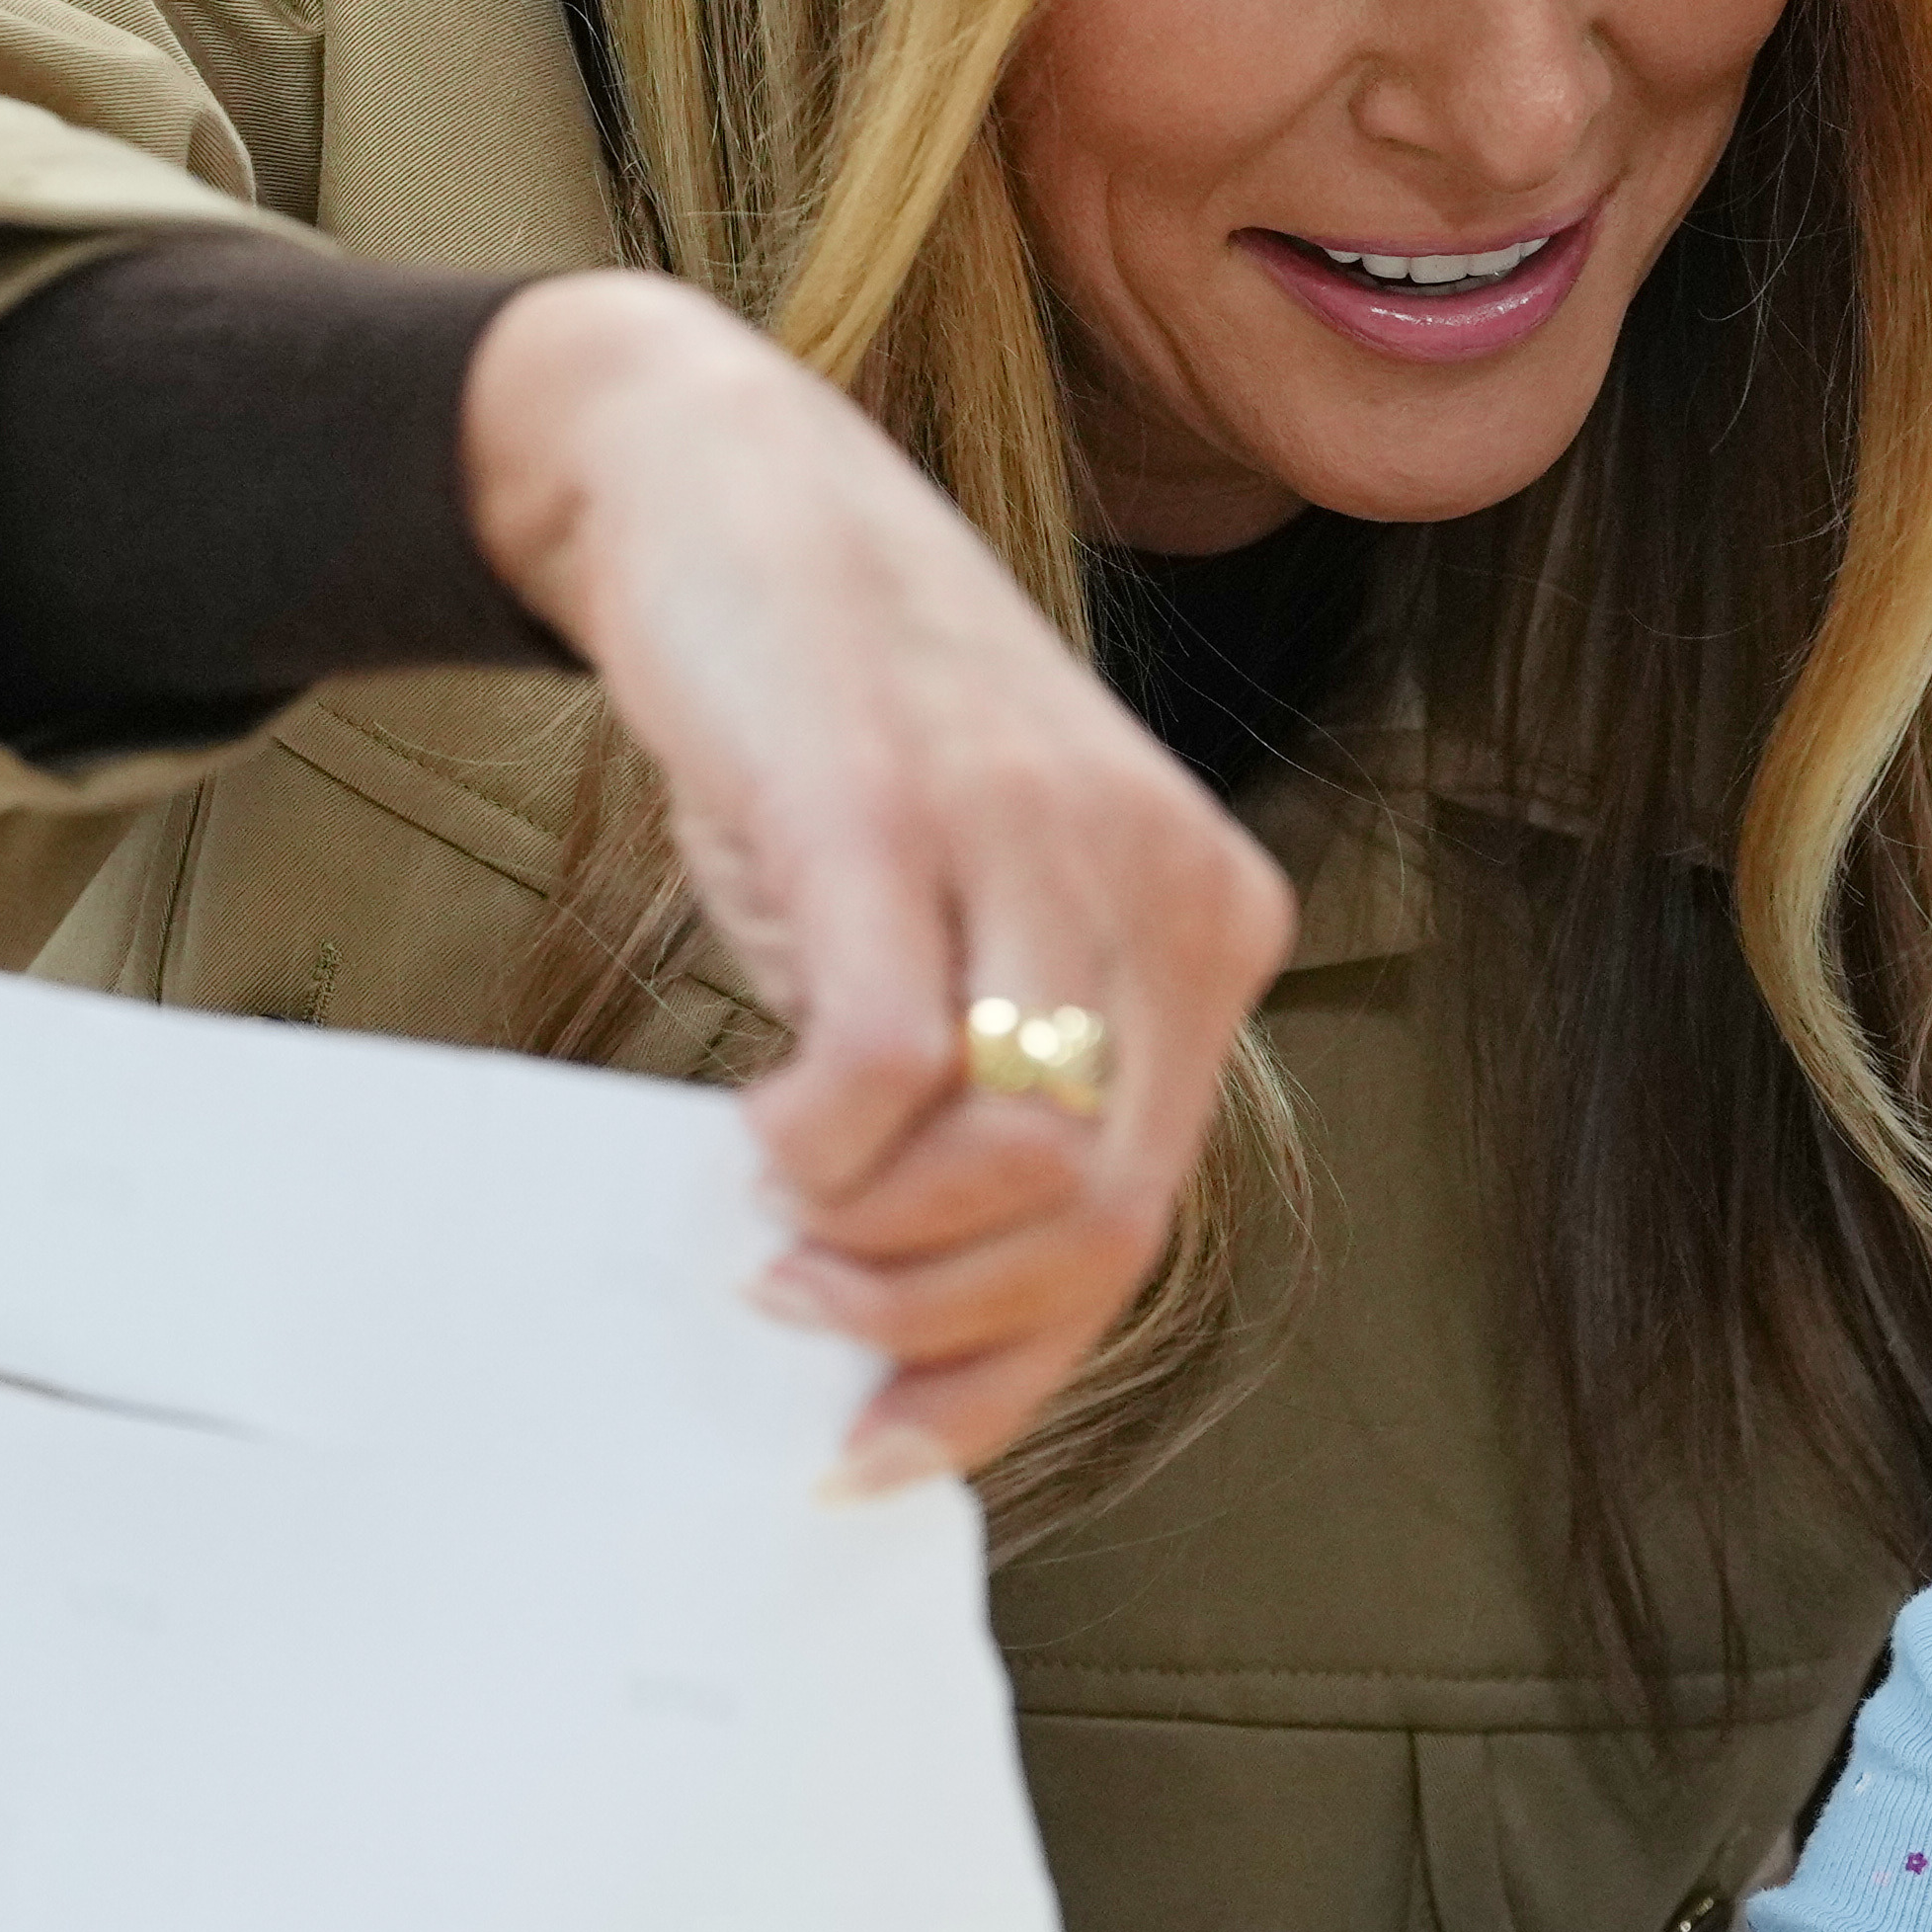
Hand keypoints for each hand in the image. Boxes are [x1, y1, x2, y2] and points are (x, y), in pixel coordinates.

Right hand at [465, 272, 1296, 1485]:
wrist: (728, 488)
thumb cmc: (836, 730)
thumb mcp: (966, 909)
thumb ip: (988, 1080)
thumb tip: (914, 1311)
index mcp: (1203, 921)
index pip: (1144, 1224)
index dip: (1009, 1371)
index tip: (880, 1443)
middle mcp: (1157, 881)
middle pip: (1099, 1220)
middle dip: (940, 1329)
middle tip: (801, 1320)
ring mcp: (1034, 838)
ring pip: (1019, 1161)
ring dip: (872, 1245)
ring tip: (771, 1218)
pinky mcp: (894, 813)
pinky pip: (891, 1063)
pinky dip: (813, 1146)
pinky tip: (756, 1127)